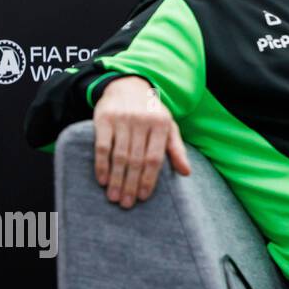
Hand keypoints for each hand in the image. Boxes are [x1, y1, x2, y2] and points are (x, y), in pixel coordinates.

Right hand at [93, 75, 190, 207]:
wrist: (128, 86)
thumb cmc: (151, 112)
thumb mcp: (168, 126)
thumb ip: (176, 149)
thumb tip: (186, 172)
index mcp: (161, 125)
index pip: (155, 158)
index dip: (149, 179)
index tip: (144, 197)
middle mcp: (142, 122)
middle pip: (136, 160)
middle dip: (131, 184)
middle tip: (127, 203)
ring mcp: (122, 120)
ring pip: (119, 156)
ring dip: (116, 179)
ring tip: (114, 197)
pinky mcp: (104, 119)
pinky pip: (102, 146)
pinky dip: (101, 165)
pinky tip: (102, 180)